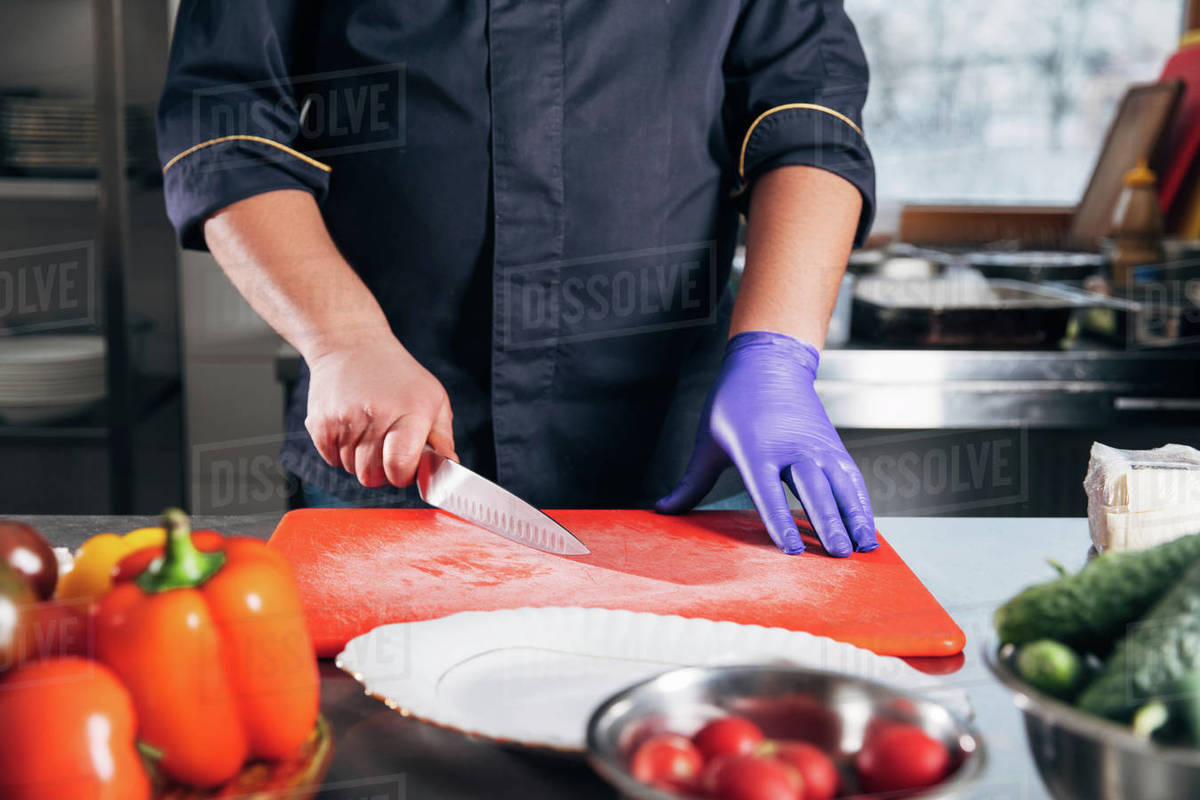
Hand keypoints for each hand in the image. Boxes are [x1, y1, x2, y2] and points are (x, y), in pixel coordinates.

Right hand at [304, 336, 456, 487]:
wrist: (351, 344)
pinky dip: (341, 452)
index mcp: (409, 412)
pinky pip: (331, 460)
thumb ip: (442, 439)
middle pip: (371, 476)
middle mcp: (374, 416)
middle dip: (382, 472)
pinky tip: (351, 428)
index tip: (406, 466)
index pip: (399, 466)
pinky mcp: (319, 423)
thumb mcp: (433, 399)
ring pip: (351, 469)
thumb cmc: (398, 375)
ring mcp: (343, 420)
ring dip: (361, 460)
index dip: (403, 475)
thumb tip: (448, 467)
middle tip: (387, 449)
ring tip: (369, 431)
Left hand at [656, 330, 876, 555]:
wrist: (769, 361)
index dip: (780, 520)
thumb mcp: (707, 441)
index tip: (792, 549)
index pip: (768, 491)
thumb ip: (690, 483)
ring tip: (863, 548)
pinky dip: (862, 504)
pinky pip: (851, 478)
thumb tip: (663, 511)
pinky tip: (867, 529)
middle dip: (827, 523)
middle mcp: (791, 448)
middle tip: (836, 555)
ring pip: (841, 485)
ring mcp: (816, 446)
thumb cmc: (732, 403)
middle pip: (813, 489)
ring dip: (854, 517)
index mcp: (756, 449)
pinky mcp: (833, 446)